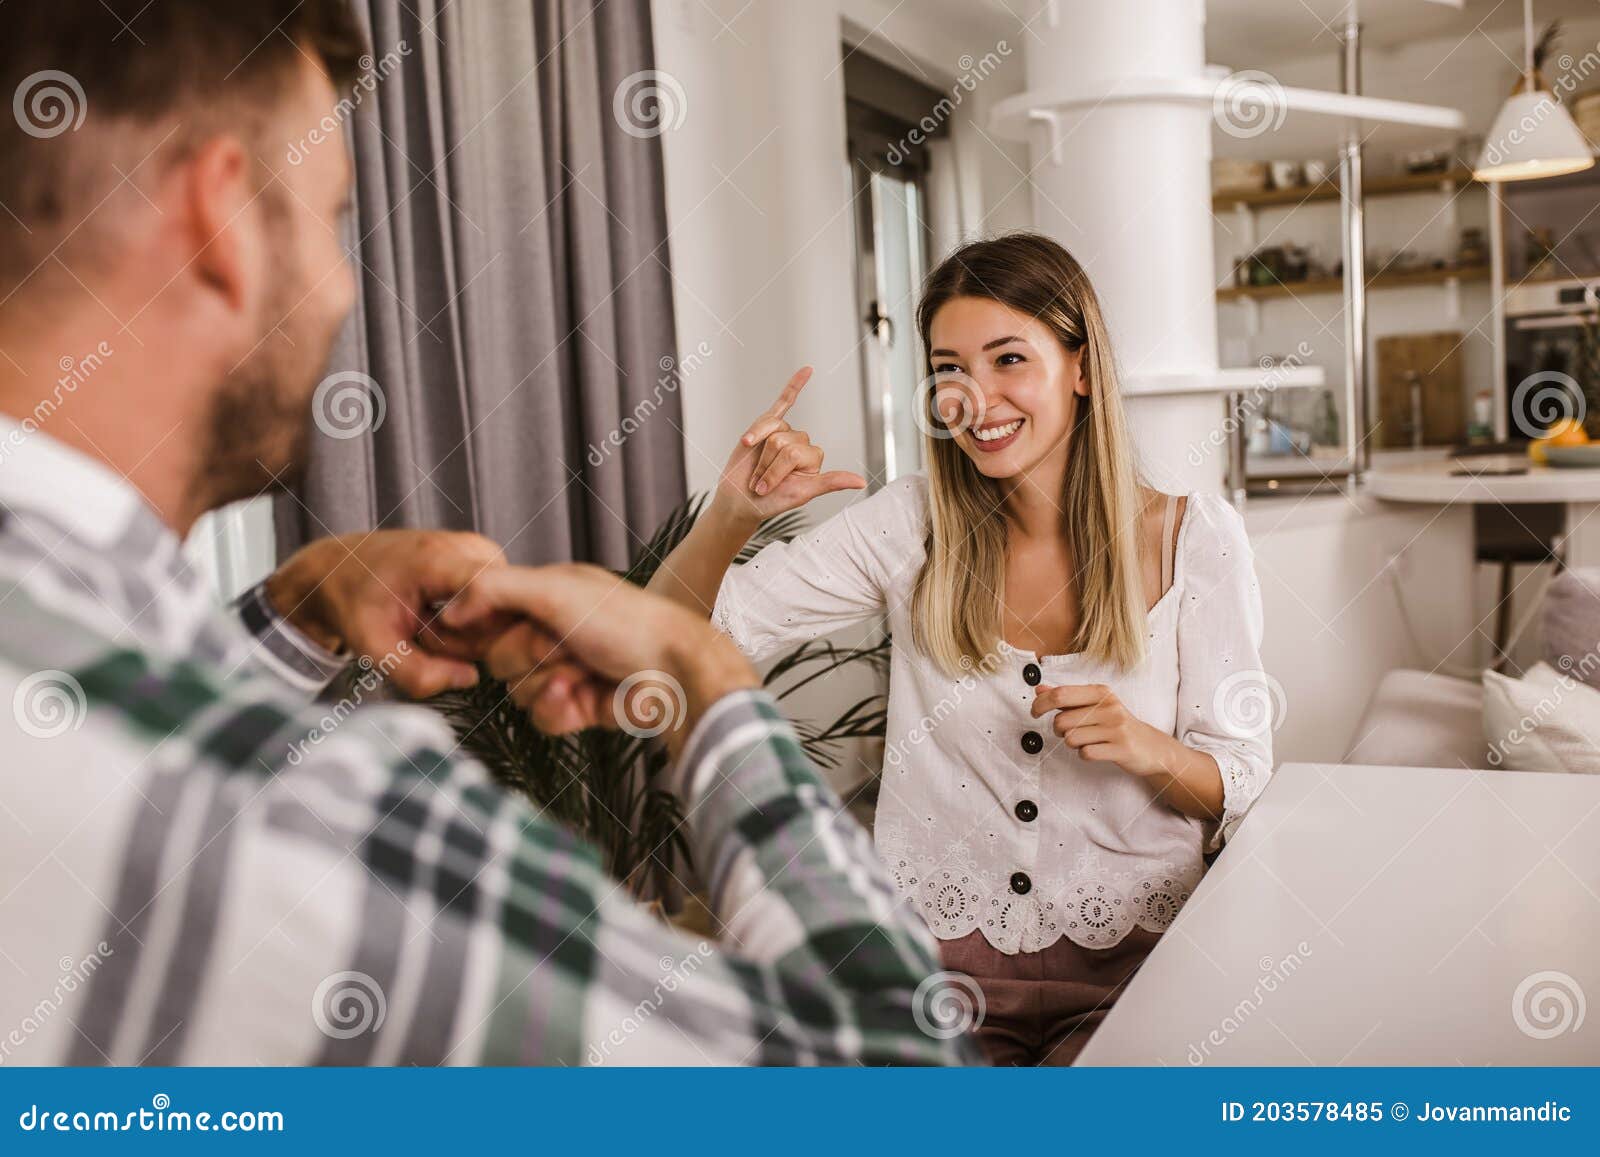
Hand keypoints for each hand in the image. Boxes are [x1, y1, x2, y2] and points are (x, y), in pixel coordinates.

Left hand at [266, 530, 507, 697]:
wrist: (339, 567)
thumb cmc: (353, 601)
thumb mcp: (373, 647)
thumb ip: (418, 673)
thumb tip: (470, 678)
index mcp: (436, 558)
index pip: (493, 591)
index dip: (482, 626)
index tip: (446, 635)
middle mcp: (466, 545)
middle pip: (502, 606)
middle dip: (474, 636)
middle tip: (430, 638)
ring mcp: (478, 548)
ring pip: (503, 605)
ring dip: (475, 629)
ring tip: (434, 625)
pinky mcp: (482, 555)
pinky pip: (498, 598)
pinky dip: (477, 616)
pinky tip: (446, 617)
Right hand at [441, 564, 757, 750]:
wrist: (675, 674)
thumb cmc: (629, 622)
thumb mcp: (556, 590)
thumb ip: (495, 590)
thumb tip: (448, 610)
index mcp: (550, 596)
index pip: (492, 614)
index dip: (494, 625)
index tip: (507, 624)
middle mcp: (556, 632)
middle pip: (499, 657)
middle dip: (528, 655)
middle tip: (563, 645)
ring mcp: (567, 671)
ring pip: (518, 691)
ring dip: (547, 684)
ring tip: (582, 673)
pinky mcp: (579, 708)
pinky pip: (540, 719)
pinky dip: (560, 711)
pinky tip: (584, 697)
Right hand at [709, 367, 865, 527]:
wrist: (739, 501)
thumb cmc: (769, 501)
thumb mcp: (802, 493)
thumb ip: (831, 481)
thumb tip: (861, 481)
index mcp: (812, 458)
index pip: (799, 453)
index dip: (780, 470)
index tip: (770, 488)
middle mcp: (800, 443)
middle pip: (786, 442)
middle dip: (769, 465)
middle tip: (761, 481)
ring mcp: (783, 433)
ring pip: (774, 431)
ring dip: (759, 454)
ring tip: (755, 471)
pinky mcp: (767, 426)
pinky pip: (784, 401)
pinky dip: (795, 385)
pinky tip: (807, 371)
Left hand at [1030, 683, 1174, 777]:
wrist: (1151, 747)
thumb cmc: (1117, 724)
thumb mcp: (1095, 705)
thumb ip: (1067, 698)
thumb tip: (1039, 690)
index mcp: (1101, 692)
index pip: (1060, 694)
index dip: (1040, 704)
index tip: (1034, 712)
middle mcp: (1109, 707)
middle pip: (1062, 720)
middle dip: (1058, 730)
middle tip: (1068, 732)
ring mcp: (1116, 728)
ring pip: (1071, 738)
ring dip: (1072, 743)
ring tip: (1086, 740)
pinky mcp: (1121, 748)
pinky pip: (1086, 753)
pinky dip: (1085, 754)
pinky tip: (1096, 750)